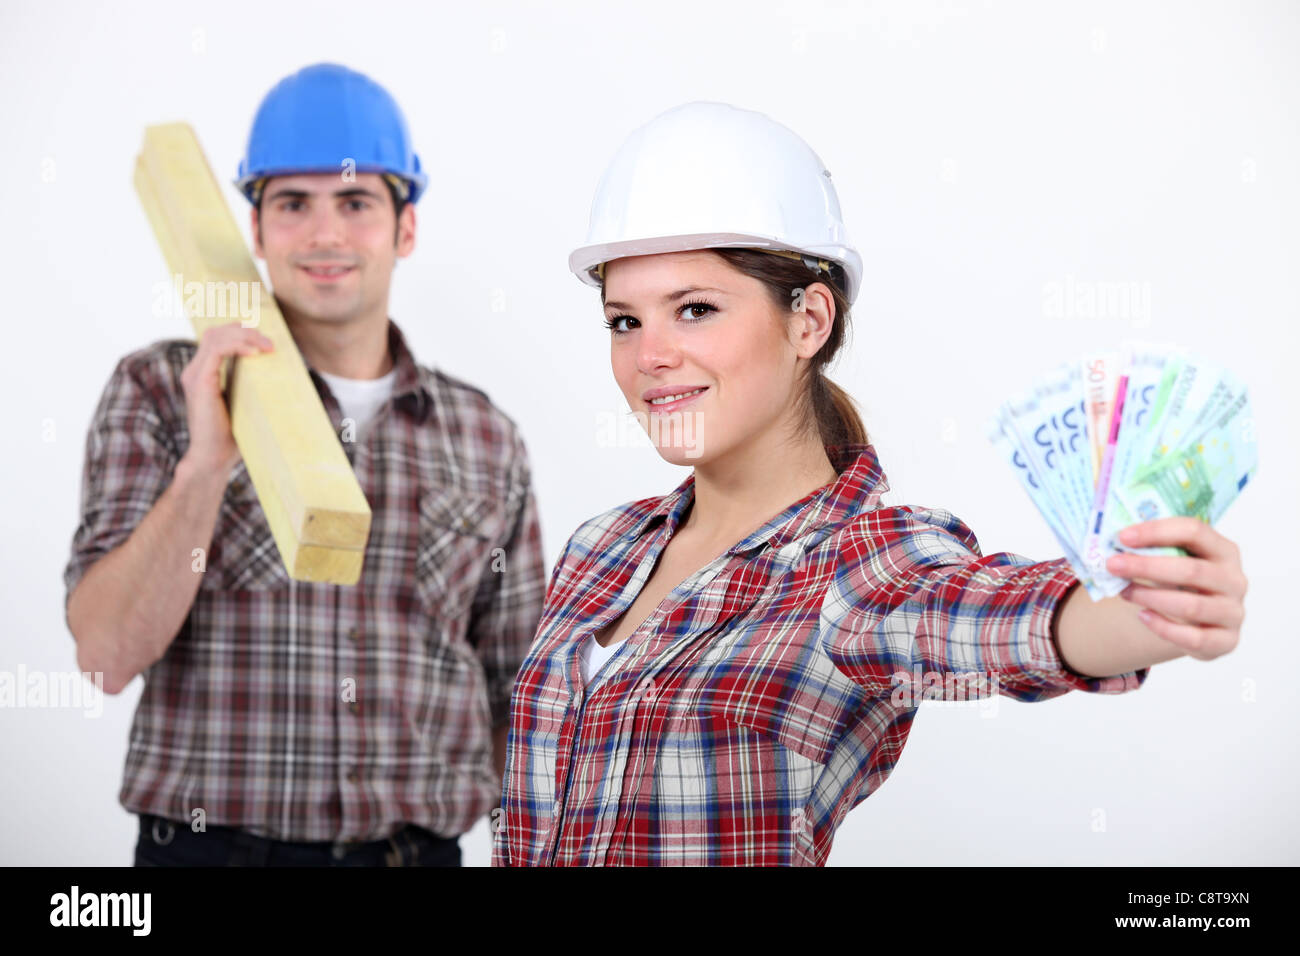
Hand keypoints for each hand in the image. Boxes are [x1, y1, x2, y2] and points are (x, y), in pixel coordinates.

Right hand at [179, 323, 273, 473]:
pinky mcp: (200, 382)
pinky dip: (237, 346)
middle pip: (216, 331)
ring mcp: (195, 375)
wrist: (212, 458)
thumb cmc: (231, 436)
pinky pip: (217, 351)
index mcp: (203, 373)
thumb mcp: (244, 403)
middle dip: (245, 330)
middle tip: (270, 344)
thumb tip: (279, 375)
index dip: (239, 331)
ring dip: (246, 336)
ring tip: (268, 347)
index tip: (265, 340)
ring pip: (216, 336)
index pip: (216, 337)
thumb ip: (250, 386)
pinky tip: (255, 354)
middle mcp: (194, 370)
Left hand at [1105, 517, 1246, 660]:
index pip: (1194, 531)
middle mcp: (1235, 580)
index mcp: (1224, 550)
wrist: (1192, 620)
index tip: (1123, 537)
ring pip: (1191, 606)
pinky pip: (1194, 638)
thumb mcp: (1171, 560)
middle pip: (1192, 570)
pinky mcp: (1225, 641)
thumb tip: (1113, 544)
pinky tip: (1142, 616)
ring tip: (1123, 592)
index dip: (1157, 531)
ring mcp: (1233, 612)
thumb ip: (1152, 550)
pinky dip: (1164, 627)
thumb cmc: (1178, 581)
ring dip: (1150, 597)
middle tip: (1113, 565)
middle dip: (1147, 567)